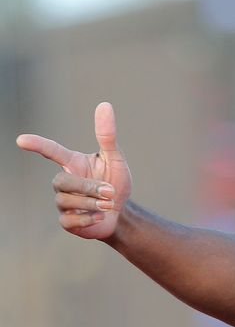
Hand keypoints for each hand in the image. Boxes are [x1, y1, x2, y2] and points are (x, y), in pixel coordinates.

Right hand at [17, 102, 132, 239]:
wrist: (121, 214)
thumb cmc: (116, 184)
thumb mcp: (115, 159)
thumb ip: (107, 136)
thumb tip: (105, 105)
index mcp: (72, 163)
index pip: (51, 151)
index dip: (37, 145)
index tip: (21, 140)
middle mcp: (64, 181)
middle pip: (63, 181)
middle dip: (88, 187)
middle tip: (110, 192)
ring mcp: (62, 202)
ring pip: (66, 201)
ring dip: (91, 203)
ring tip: (108, 205)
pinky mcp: (66, 221)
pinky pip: (69, 220)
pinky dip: (88, 219)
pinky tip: (100, 217)